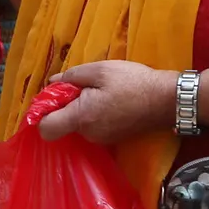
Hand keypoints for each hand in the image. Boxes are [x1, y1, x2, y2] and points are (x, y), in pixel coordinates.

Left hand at [40, 60, 175, 143]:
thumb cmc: (133, 82)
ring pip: (78, 123)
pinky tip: (111, 100)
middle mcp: (88, 133)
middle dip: (67, 104)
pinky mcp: (111, 138)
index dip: (43, 113)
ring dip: (82, 107)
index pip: (46, 129)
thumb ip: (72, 76)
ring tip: (102, 90)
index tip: (52, 97)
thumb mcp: (100, 70)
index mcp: (81, 117)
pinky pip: (92, 126)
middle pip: (63, 123)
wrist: (166, 100)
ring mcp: (100, 139)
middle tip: (85, 85)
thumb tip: (53, 82)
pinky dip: (95, 113)